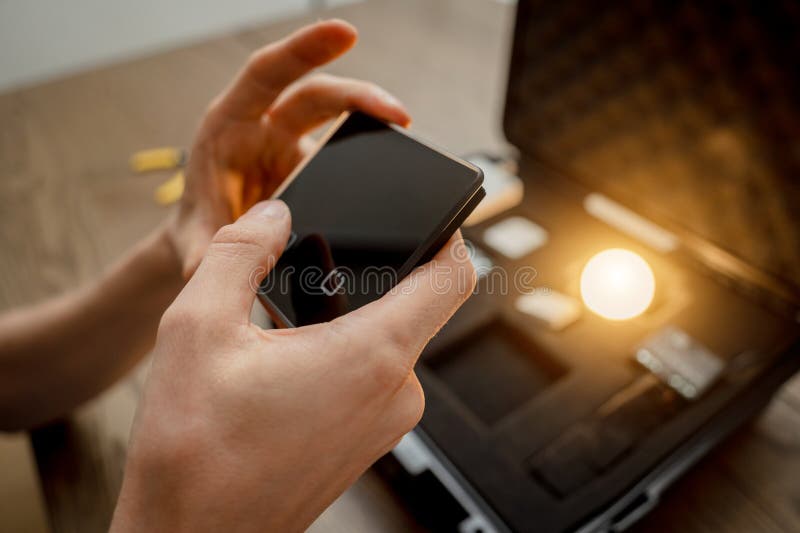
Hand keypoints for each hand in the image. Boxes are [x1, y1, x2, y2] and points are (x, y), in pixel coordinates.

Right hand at [111, 200, 475, 531]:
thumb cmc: (196, 452)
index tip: (433, 212)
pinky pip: (370, 377)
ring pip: (385, 341)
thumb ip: (238, 253)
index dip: (450, 232)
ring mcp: (385, 424)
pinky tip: (284, 366)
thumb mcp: (198, 328)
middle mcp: (395, 394)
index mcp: (371, 357)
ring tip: (280, 332)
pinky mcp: (367, 441)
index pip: (452, 277)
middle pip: (412, 305)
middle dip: (363, 278)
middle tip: (306, 272)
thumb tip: (272, 215)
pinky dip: (338, 356)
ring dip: (342, 320)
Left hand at [169, 19, 409, 277]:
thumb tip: (227, 264)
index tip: (344, 34)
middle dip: (358, 93)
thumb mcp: (194, 244)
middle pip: (315, 96)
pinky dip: (371, 156)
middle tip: (397, 113)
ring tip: (403, 133)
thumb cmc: (195, 234)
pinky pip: (345, 157)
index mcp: (228, 128)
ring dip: (371, 122)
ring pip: (337, 123)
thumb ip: (210, 253)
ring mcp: (291, 151)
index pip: (266, 75)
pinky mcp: (312, 173)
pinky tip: (396, 164)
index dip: (303, 50)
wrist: (206, 250)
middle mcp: (263, 131)